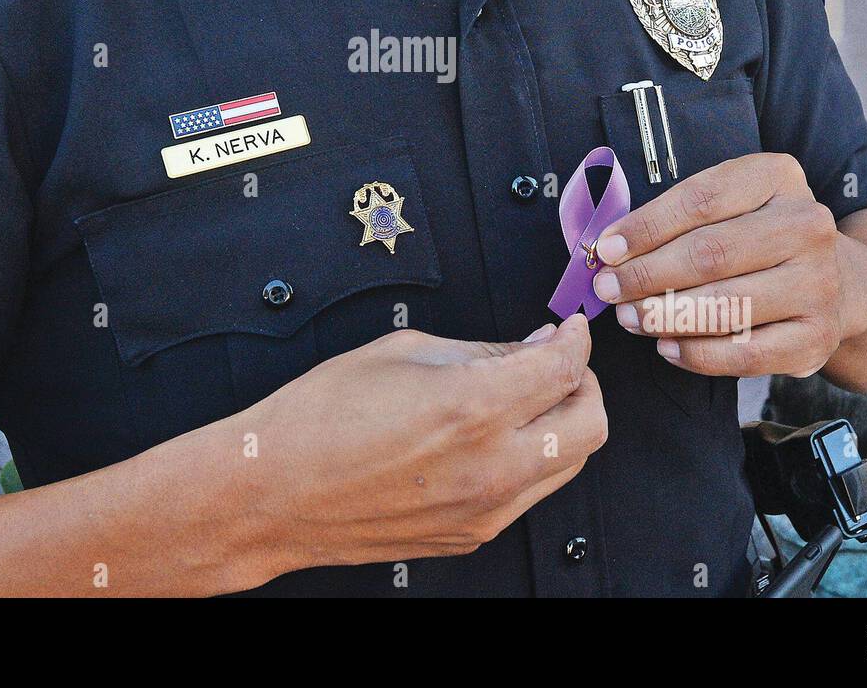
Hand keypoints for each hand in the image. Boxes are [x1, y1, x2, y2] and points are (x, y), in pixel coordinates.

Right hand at [238, 315, 605, 574]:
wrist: (274, 492)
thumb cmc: (321, 418)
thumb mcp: (403, 352)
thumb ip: (482, 349)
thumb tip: (532, 345)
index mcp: (474, 407)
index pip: (566, 369)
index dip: (578, 341)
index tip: (571, 330)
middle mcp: (491, 465)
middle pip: (591, 426)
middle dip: (586, 385)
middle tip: (558, 363)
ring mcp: (485, 509)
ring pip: (570, 466)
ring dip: (564, 425)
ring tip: (526, 398)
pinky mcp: (472, 535)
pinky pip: (530, 494)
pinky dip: (531, 459)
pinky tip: (496, 435)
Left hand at [590, 152, 860, 378]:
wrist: (830, 281)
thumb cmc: (753, 237)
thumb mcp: (726, 204)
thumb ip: (673, 217)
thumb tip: (608, 250)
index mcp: (777, 178)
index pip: (701, 200)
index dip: (646, 227)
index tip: (605, 249)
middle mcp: (807, 226)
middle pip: (710, 254)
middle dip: (647, 275)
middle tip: (608, 289)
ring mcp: (818, 284)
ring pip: (725, 306)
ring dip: (664, 316)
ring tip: (629, 317)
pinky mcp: (816, 338)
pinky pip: (745, 354)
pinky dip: (697, 354)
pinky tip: (666, 346)